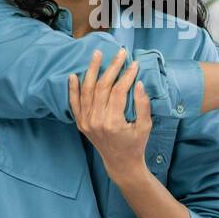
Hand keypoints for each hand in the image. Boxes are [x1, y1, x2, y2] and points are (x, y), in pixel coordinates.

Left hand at [69, 47, 152, 175]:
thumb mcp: (145, 126)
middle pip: (102, 87)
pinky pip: (74, 103)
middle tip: (120, 53)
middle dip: (112, 67)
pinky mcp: (81, 123)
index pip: (118, 91)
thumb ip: (143, 105)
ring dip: (91, 70)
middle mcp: (96, 121)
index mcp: (113, 122)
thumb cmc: (135, 144)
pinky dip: (73, 89)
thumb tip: (138, 82)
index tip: (134, 63)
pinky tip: (74, 75)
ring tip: (97, 54)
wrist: (120, 163)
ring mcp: (86, 122)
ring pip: (87, 91)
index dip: (127, 76)